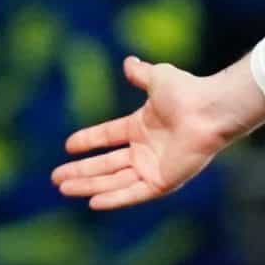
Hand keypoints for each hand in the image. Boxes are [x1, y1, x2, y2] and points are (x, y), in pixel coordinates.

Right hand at [51, 56, 235, 209]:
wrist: (208, 109)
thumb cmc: (188, 92)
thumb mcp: (157, 78)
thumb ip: (141, 74)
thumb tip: (128, 62)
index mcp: (142, 127)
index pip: (108, 136)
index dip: (88, 141)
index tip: (67, 146)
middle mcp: (146, 150)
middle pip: (106, 164)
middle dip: (80, 172)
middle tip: (56, 178)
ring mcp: (153, 167)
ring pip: (114, 181)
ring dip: (89, 186)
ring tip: (64, 188)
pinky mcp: (162, 181)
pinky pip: (134, 193)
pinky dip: (114, 198)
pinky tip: (92, 202)